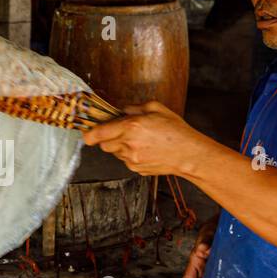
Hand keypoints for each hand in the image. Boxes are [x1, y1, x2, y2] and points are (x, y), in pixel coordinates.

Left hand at [82, 101, 200, 175]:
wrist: (189, 154)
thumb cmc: (175, 130)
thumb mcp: (156, 108)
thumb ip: (133, 108)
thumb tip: (120, 110)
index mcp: (131, 127)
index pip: (98, 133)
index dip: (89, 134)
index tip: (87, 132)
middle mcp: (128, 145)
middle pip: (103, 144)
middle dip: (108, 137)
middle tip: (121, 131)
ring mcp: (131, 160)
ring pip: (114, 152)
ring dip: (120, 146)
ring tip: (139, 140)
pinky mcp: (136, 169)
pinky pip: (124, 161)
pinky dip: (129, 155)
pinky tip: (145, 149)